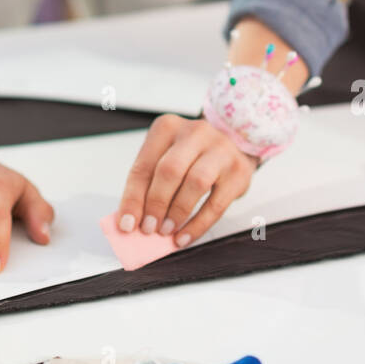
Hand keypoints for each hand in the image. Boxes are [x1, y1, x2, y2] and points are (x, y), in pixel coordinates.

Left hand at [114, 114, 257, 248]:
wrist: (234, 141)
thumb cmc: (192, 154)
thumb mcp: (166, 156)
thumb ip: (149, 184)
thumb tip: (132, 221)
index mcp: (168, 127)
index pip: (144, 165)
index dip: (133, 197)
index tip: (126, 224)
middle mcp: (195, 132)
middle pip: (170, 170)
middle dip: (156, 204)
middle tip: (148, 228)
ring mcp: (220, 150)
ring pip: (196, 183)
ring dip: (177, 212)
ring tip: (166, 231)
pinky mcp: (238, 171)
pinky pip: (216, 203)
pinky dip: (197, 225)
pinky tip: (185, 237)